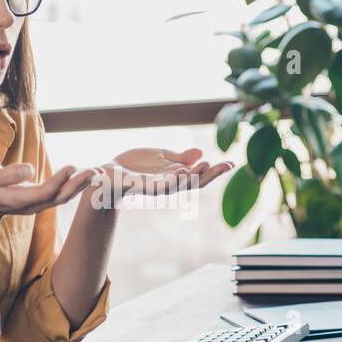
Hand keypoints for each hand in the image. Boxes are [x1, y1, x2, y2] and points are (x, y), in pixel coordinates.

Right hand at [0, 161, 95, 224]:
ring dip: (82, 185)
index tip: (72, 167)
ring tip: (98, 172)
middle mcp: (33, 205)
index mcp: (20, 200)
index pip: (45, 193)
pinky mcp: (42, 199)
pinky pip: (63, 194)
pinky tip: (86, 174)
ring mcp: (38, 204)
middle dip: (79, 185)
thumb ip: (7, 175)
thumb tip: (30, 169)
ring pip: (64, 197)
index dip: (60, 181)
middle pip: (61, 197)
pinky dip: (76, 185)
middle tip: (97, 171)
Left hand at [88, 147, 234, 201]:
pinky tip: (181, 172)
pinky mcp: (139, 185)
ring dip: (192, 177)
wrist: (108, 174)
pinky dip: (170, 180)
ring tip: (206, 166)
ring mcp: (154, 187)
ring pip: (178, 186)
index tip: (232, 163)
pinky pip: (157, 185)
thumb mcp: (162, 158)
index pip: (200, 176)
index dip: (216, 171)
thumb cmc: (135, 167)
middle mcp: (168, 185)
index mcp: (175, 178)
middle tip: (226, 166)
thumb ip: (181, 158)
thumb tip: (202, 154)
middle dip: (211, 175)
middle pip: (194, 183)